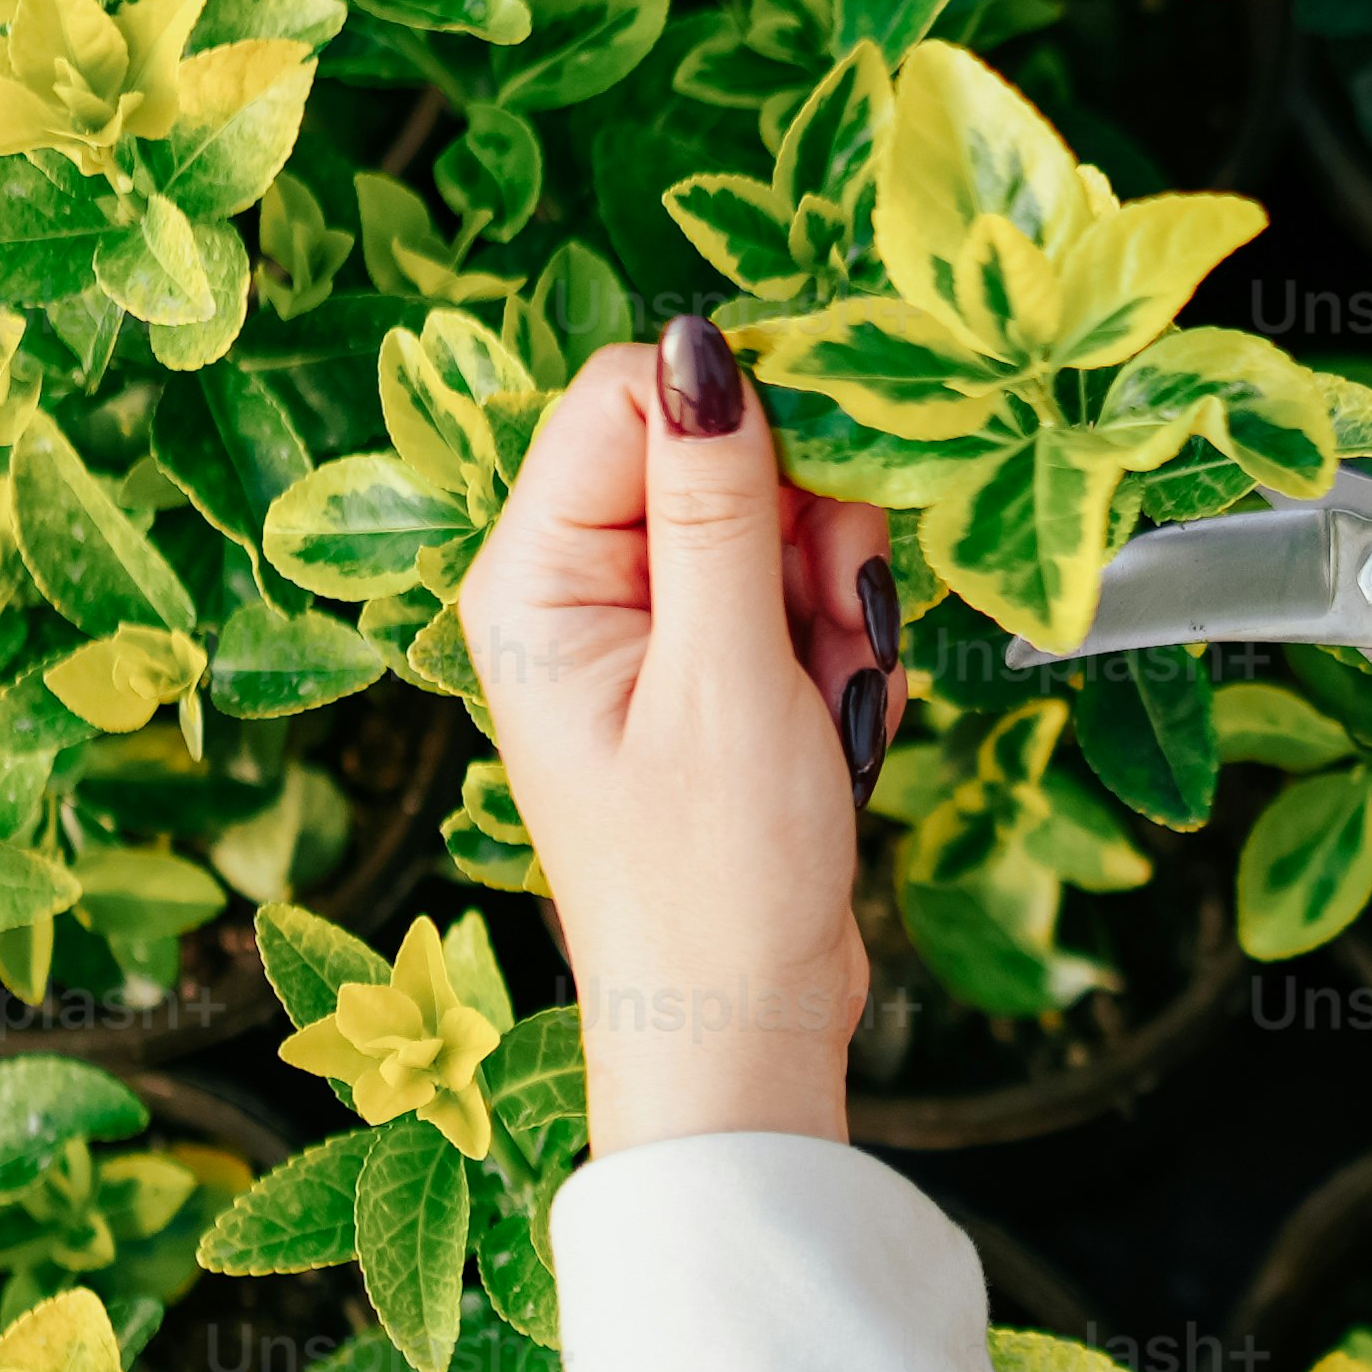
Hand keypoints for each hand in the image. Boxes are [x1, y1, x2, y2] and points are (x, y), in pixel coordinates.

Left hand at [461, 314, 900, 1151]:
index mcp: (533, 577)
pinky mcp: (702, 667)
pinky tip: (837, 723)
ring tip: (836, 702)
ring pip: (771, 518)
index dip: (742, 420)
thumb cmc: (715, 882)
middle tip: (834, 630)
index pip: (630, 393)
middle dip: (804, 528)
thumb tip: (702, 341)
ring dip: (832, 596)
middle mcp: (571, 585)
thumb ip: (721, 502)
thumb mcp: (728, 676)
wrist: (742, 1030)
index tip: (827, 499)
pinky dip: (834, 643)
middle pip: (711, 450)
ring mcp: (640, 627)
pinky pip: (790, 590)